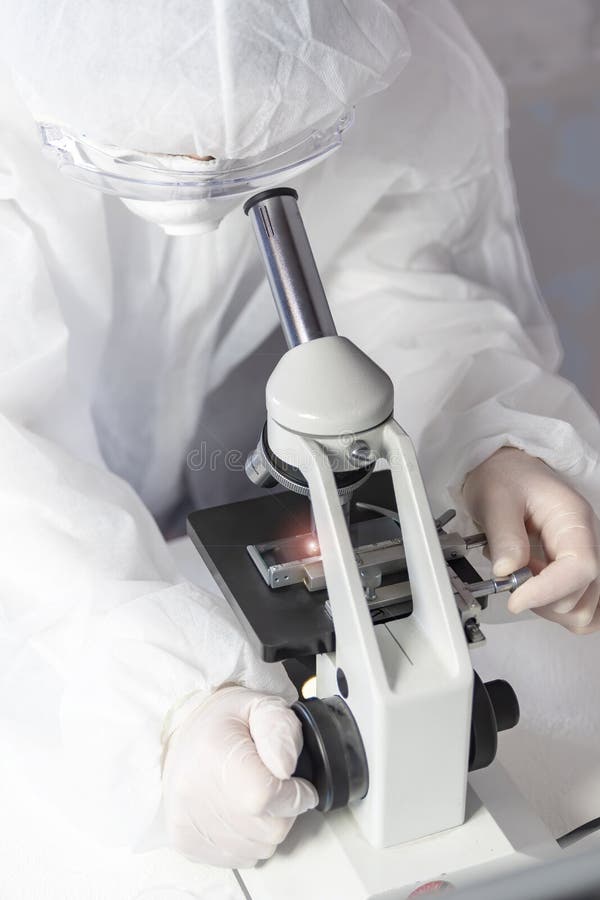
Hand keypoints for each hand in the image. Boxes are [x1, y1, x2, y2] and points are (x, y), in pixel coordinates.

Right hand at [162, 685, 317, 867]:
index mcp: (213, 752)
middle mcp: (192, 791)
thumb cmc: (224, 721)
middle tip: (274, 786)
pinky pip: (238, 860)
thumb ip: (281, 730)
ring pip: (257, 850)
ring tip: (252, 797)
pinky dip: (247, 841)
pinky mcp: (184, 841)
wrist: (183, 733)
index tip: (298, 784)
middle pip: (267, 830)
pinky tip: (238, 812)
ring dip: (266, 828)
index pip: (265, 797)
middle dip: (284, 811)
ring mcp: (186, 821)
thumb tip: (287, 767)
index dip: (293, 795)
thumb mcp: (260, 706)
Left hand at [463, 447, 599, 633]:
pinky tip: (535, 589)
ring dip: (547, 605)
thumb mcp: (495, 498)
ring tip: (521, 579)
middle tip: (509, 579)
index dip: (548, 591)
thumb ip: (504, 535)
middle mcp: (587, 540)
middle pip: (583, 594)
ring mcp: (583, 556)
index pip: (581, 568)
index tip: (515, 599)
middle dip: (542, 598)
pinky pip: (580, 604)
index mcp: (574, 519)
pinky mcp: (574, 569)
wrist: (505, 469)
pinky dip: (555, 607)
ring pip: (583, 608)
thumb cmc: (505, 476)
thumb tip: (507, 570)